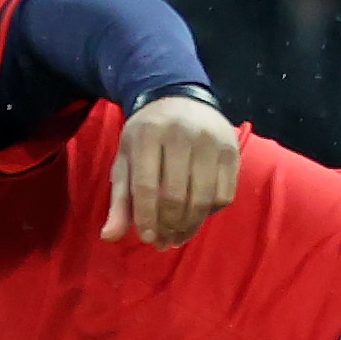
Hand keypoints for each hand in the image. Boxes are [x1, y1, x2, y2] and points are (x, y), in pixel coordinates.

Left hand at [103, 93, 240, 247]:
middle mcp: (182, 133)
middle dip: (168, 226)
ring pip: (203, 199)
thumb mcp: (126, 160)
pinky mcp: (232, 149)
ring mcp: (211, 140)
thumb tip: (109, 237)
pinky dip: (210, 213)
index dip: (146, 217)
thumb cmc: (146, 136)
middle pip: (176, 196)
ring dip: (190, 225)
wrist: (179, 99)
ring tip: (178, 235)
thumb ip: (119, 199)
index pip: (147, 186)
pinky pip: (225, 194)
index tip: (147, 238)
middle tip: (163, 240)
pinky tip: (197, 215)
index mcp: (149, 134)